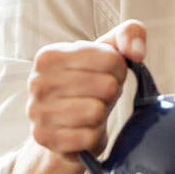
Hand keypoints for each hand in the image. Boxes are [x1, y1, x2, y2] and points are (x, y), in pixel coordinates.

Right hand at [26, 19, 146, 162]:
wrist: (64, 127)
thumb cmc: (89, 84)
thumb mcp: (108, 53)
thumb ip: (129, 34)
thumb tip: (137, 52)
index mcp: (49, 55)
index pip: (111, 58)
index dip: (118, 70)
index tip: (106, 75)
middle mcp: (37, 82)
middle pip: (107, 86)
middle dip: (111, 94)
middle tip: (99, 97)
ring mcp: (37, 112)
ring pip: (96, 112)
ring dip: (101, 115)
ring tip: (89, 112)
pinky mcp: (45, 139)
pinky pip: (88, 137)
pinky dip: (93, 136)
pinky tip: (82, 130)